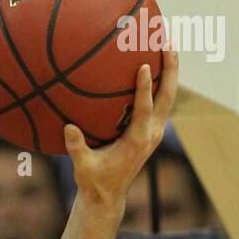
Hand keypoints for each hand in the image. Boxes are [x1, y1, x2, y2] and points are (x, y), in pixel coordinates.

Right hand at [65, 48, 178, 208]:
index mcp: (136, 141)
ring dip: (170, 71)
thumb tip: (68, 127)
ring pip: (168, 97)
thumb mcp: (82, 167)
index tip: (146, 65)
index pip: (145, 110)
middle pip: (167, 97)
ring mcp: (154, 132)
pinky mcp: (152, 131)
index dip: (145, 88)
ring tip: (167, 44)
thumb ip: (76, 148)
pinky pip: (161, 102)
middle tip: (167, 42)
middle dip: (170, 69)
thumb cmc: (94, 181)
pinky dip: (161, 82)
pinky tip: (156, 64)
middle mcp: (151, 134)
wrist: (108, 197)